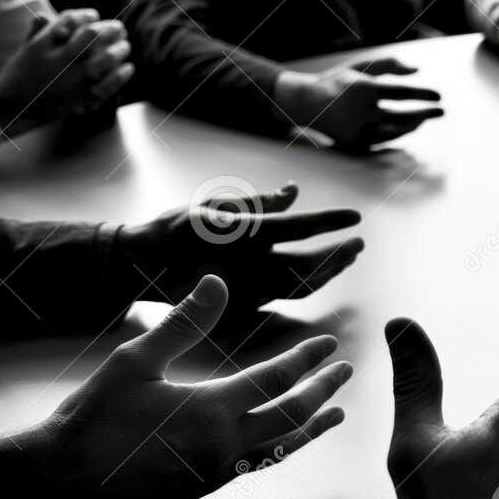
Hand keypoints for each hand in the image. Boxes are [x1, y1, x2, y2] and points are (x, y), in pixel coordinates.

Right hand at [0, 9, 133, 135]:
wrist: (11, 107)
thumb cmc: (18, 76)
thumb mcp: (25, 49)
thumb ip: (38, 32)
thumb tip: (46, 14)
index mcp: (44, 43)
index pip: (70, 20)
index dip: (86, 15)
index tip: (95, 16)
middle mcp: (59, 59)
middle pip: (92, 36)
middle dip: (110, 29)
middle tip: (120, 28)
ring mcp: (71, 79)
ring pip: (104, 59)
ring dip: (119, 50)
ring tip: (126, 46)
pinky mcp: (79, 98)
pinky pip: (107, 84)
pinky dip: (120, 75)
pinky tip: (128, 68)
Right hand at [42, 276, 350, 498]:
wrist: (60, 480)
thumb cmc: (93, 416)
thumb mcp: (135, 359)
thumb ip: (183, 322)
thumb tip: (218, 281)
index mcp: (213, 411)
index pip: (277, 379)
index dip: (307, 360)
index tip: (329, 345)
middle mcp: (226, 447)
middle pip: (292, 416)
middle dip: (322, 392)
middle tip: (344, 374)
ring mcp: (218, 472)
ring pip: (282, 449)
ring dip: (311, 428)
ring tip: (335, 415)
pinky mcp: (204, 489)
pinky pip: (258, 466)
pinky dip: (281, 449)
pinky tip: (282, 441)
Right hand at [117, 182, 363, 312]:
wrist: (140, 267)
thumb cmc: (175, 229)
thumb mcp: (214, 206)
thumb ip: (257, 202)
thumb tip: (293, 192)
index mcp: (239, 237)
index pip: (296, 228)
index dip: (328, 223)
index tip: (355, 217)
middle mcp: (246, 267)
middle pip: (306, 267)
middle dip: (337, 256)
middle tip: (358, 243)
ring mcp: (245, 290)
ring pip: (301, 287)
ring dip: (328, 272)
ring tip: (348, 255)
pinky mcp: (243, 306)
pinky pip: (287, 295)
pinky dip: (309, 283)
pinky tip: (322, 271)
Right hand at [276, 56, 443, 151]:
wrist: (308, 104)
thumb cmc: (340, 81)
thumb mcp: (362, 67)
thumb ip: (390, 65)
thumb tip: (418, 70)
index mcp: (363, 89)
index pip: (401, 93)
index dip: (423, 95)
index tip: (439, 96)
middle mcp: (360, 112)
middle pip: (402, 116)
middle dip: (425, 114)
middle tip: (441, 111)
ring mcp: (357, 131)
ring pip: (395, 132)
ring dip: (414, 125)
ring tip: (424, 117)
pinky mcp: (355, 144)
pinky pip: (384, 141)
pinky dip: (399, 134)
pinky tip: (409, 126)